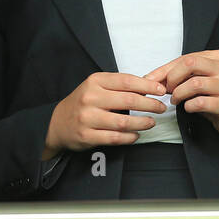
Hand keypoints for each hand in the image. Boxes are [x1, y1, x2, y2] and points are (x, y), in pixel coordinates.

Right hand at [42, 72, 166, 158]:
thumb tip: (149, 87)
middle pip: (128, 101)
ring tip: (151, 122)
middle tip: (161, 107)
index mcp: (94, 82)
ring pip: (123, 122)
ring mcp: (87, 118)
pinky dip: (129, 137)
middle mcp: (90, 98)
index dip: (147, 86)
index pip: (127, 81)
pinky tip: (136, 135)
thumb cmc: (83, 103)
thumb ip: (118, 86)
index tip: (161, 90)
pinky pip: (115, 138)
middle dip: (150, 105)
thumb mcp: (96, 87)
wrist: (57, 123)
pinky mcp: (87, 136)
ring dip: (142, 123)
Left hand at [145, 50, 218, 143]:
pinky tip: (188, 108)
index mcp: (215, 57)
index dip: (165, 70)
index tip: (150, 80)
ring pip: (195, 83)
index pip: (185, 58)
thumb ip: (179, 76)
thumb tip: (151, 78)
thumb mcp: (198, 80)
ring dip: (179, 93)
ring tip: (175, 100)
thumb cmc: (215, 96)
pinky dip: (189, 106)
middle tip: (166, 89)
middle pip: (190, 64)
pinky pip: (201, 102)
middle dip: (172, 77)